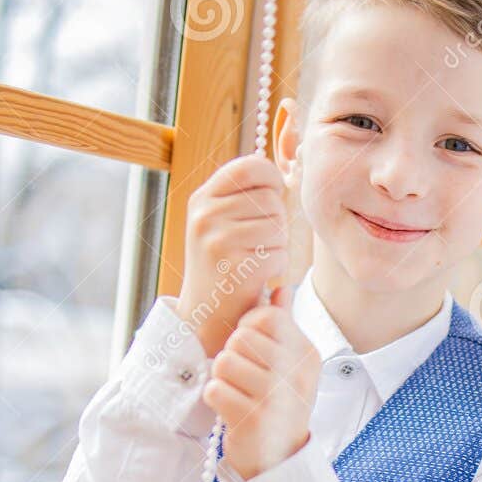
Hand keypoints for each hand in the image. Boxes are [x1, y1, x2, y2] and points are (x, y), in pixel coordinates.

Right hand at [172, 154, 289, 358]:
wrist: (205, 314)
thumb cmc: (221, 264)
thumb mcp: (217, 221)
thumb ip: (240, 195)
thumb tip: (279, 170)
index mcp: (202, 199)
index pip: (249, 167)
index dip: (271, 178)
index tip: (272, 194)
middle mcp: (206, 216)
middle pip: (271, 199)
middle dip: (276, 220)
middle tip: (260, 241)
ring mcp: (219, 241)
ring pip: (278, 227)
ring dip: (277, 245)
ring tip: (257, 258)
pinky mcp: (236, 268)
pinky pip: (279, 254)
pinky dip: (277, 267)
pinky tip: (258, 275)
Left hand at [202, 286, 320, 480]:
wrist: (279, 460)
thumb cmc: (280, 406)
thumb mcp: (291, 365)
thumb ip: (285, 326)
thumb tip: (281, 288)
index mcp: (306, 355)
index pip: (267, 316)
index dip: (247, 325)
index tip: (250, 346)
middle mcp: (295, 374)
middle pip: (241, 336)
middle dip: (233, 354)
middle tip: (242, 377)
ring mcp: (275, 398)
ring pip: (224, 361)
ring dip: (221, 378)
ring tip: (236, 392)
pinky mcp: (252, 420)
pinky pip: (214, 389)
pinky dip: (215, 399)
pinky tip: (230, 410)